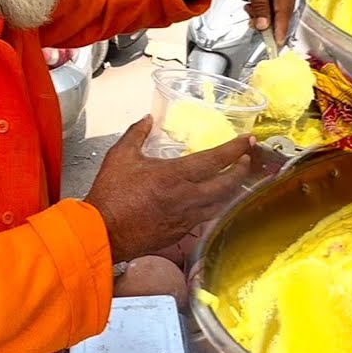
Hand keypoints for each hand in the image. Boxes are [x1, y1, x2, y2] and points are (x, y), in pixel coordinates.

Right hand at [85, 116, 255, 263]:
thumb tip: (147, 119)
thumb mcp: (120, 157)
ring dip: (232, 190)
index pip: (215, 160)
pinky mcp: (180, 232)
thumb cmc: (111, 195)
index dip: (235, 149)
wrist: (103, 233)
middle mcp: (187, 197)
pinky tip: (212, 200)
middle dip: (241, 170)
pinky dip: (214, 206)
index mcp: (175, 176)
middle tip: (246, 160)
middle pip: (227, 184)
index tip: (248, 140)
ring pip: (220, 203)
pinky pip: (206, 217)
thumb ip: (136, 134)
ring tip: (235, 179)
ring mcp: (186, 218)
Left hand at [190, 0, 299, 43]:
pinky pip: (274, 8)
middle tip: (253, 23)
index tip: (276, 44)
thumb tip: (264, 26)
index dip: (280, 30)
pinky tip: (253, 5)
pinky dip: (263, 10)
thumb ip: (261, 8)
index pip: (285, 13)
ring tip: (250, 8)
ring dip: (262, 15)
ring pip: (277, 13)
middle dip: (267, 21)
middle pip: (282, 15)